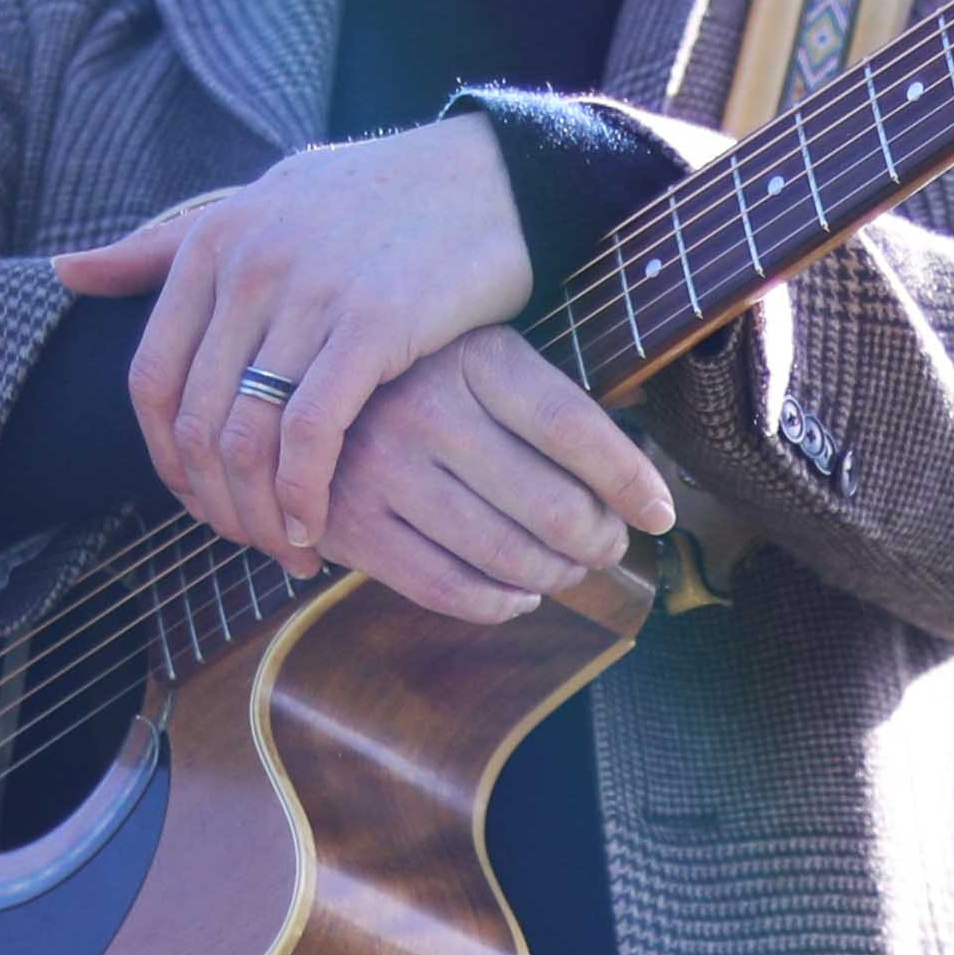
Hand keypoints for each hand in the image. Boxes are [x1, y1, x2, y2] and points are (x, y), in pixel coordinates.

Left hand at [54, 121, 538, 563]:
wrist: (490, 174)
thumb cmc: (373, 197)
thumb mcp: (258, 202)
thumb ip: (163, 246)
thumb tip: (64, 272)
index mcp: (211, 244)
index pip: (149, 381)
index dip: (165, 461)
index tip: (201, 501)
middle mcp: (248, 266)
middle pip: (194, 421)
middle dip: (214, 503)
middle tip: (248, 542)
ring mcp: (309, 294)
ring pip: (246, 437)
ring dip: (257, 513)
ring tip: (284, 547)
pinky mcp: (374, 324)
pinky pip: (311, 433)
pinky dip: (303, 495)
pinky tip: (317, 528)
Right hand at [299, 329, 682, 622]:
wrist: (292, 380)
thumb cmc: (418, 371)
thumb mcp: (482, 350)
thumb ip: (548, 403)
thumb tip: (643, 482)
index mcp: (475, 357)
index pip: (577, 430)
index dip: (631, 482)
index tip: (661, 512)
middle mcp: (428, 411)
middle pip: (553, 506)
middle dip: (598, 540)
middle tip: (608, 545)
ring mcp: (383, 470)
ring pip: (506, 555)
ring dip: (556, 576)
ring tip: (568, 569)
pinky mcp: (350, 524)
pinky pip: (447, 589)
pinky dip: (499, 604)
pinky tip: (519, 593)